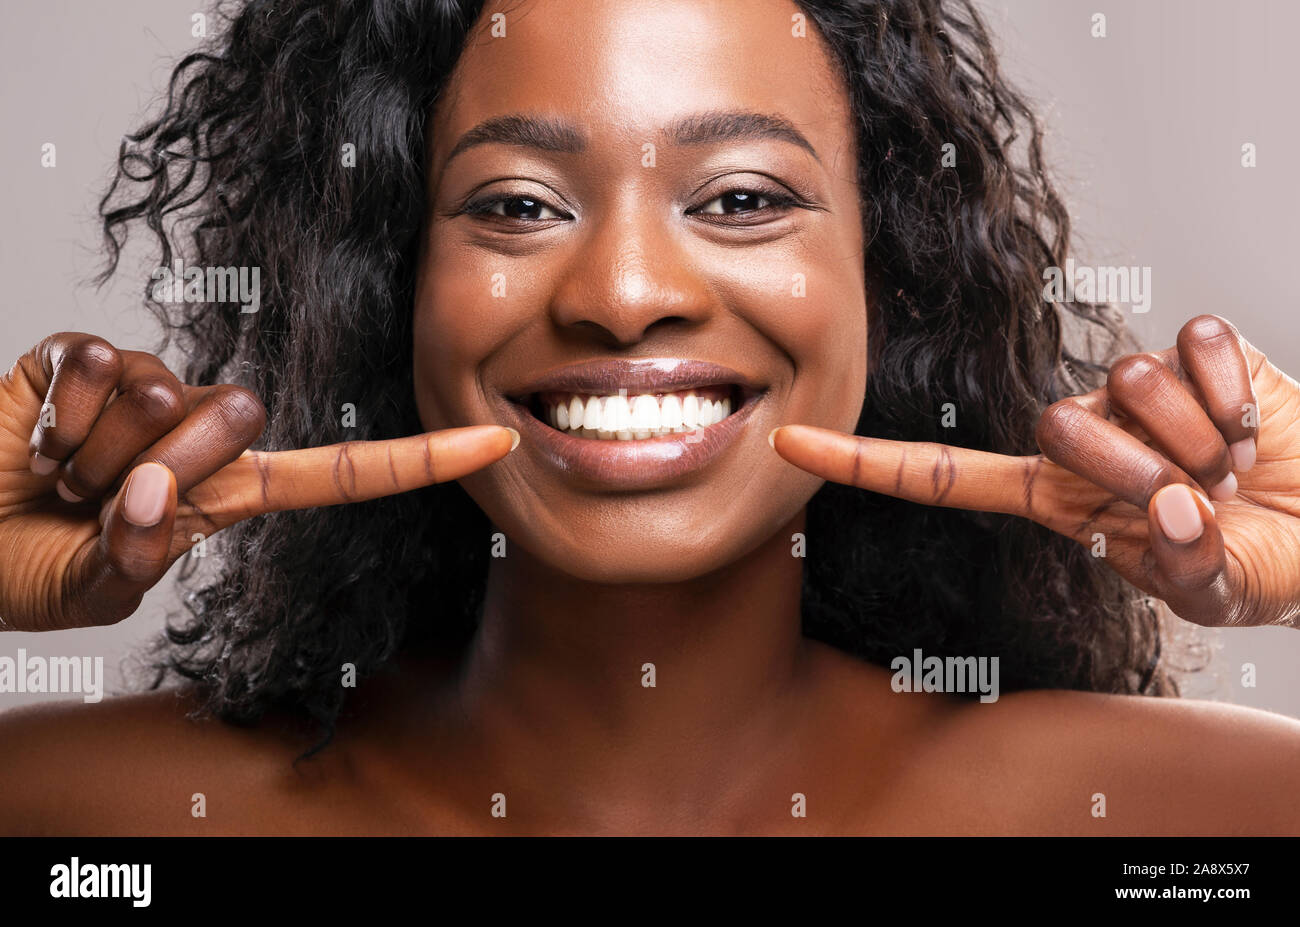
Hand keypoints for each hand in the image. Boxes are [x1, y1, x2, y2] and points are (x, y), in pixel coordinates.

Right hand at [0, 332, 516, 631]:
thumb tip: (153, 490)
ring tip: (58, 476)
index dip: (418, 462)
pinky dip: (52, 414)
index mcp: (227, 495)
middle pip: (238, 419)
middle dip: (158, 468)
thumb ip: (135, 555)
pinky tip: (37, 434)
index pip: (341, 473)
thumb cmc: (25, 567)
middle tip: (95, 498)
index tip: (496, 441)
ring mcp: (146, 388)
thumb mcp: (93, 588)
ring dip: (90, 453)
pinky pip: (94, 364)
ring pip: (160, 394)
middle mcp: (200, 434)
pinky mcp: (85, 356)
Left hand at [771, 314, 1299, 628]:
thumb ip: (1184, 565)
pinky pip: (1195, 347)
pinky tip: (1251, 422)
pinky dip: (1236, 395)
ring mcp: (1135, 386)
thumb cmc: (1259, 562)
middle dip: (1134, 470)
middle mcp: (1083, 431)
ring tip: (1227, 464)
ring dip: (1197, 439)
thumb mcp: (1212, 590)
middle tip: (1193, 496)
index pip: (940, 474)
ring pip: (1127, 380)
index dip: (864, 462)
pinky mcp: (1196, 347)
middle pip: (1055, 423)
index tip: (788, 444)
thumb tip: (1173, 508)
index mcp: (1058, 496)